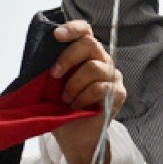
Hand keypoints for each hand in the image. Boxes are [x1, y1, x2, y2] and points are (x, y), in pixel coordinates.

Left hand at [50, 20, 126, 163]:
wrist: (74, 135)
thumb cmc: (62, 107)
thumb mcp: (52, 82)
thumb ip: (55, 64)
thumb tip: (43, 49)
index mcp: (86, 55)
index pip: (85, 31)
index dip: (73, 28)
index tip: (57, 35)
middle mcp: (103, 61)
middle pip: (91, 44)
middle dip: (68, 57)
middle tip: (54, 75)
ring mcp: (113, 77)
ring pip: (95, 68)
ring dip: (74, 84)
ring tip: (65, 99)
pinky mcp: (118, 93)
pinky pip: (100, 88)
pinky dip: (84, 98)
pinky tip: (77, 107)